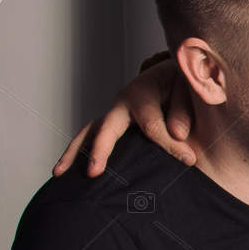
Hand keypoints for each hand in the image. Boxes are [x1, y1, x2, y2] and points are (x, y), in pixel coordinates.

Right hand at [53, 57, 195, 177]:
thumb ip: (183, 110)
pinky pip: (91, 139)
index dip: (170, 145)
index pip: (152, 125)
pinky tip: (65, 172)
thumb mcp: (188, 90)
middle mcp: (121, 103)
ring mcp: (113, 115)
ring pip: (89, 133)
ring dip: (74, 153)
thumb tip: (178, 133)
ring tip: (59, 174)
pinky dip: (78, 153)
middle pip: (106, 127)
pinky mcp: (112, 125)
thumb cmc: (183, 84)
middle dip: (100, 150)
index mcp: (142, 92)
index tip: (189, 160)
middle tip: (94, 172)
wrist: (176, 75)